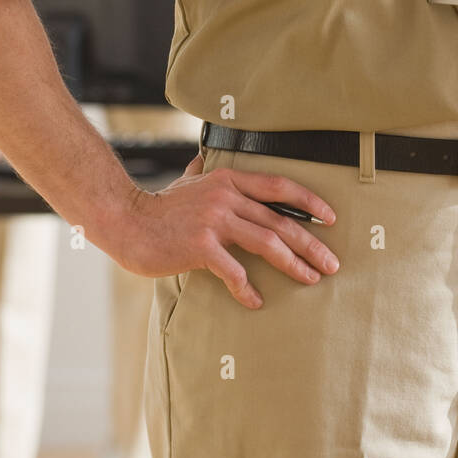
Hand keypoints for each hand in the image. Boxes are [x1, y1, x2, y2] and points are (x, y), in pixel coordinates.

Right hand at [114, 154, 339, 309]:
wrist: (125, 221)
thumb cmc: (158, 206)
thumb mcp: (186, 180)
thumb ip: (202, 171)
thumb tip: (205, 157)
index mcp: (229, 180)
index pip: (280, 187)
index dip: (309, 202)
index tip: (330, 217)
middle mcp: (226, 197)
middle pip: (281, 220)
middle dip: (311, 243)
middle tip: (332, 262)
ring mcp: (215, 221)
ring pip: (267, 242)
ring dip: (294, 263)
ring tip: (312, 279)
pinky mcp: (201, 246)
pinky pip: (234, 271)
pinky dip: (248, 289)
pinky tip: (257, 301)